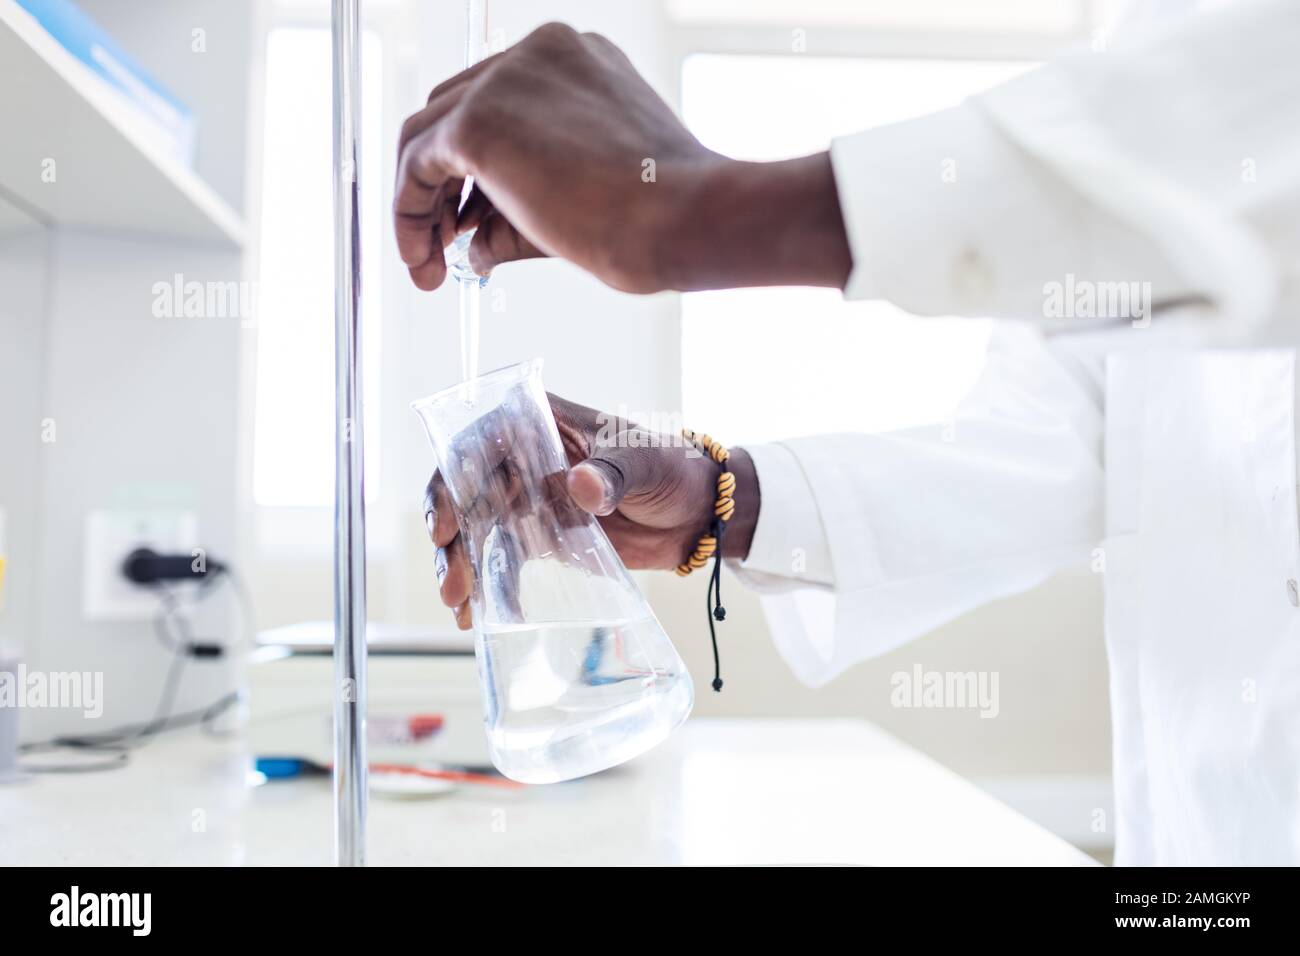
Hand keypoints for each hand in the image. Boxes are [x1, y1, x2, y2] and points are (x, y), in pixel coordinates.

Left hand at [395, 22, 850, 293]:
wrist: (683, 214)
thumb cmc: (663, 214)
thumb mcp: (587, 197)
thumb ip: (524, 211)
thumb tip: (475, 247)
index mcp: (573, 60)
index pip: (499, 104)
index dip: (477, 170)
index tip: (473, 222)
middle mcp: (536, 54)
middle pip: (455, 110)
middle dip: (444, 184)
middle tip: (446, 243)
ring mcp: (505, 80)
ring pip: (427, 134)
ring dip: (420, 203)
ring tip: (429, 263)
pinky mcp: (479, 121)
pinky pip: (415, 165)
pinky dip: (409, 213)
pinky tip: (423, 259)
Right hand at [423, 394, 757, 628]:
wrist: (698, 514)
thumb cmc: (674, 468)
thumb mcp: (646, 464)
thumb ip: (613, 473)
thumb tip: (581, 485)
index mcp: (542, 422)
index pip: (479, 440)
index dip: (452, 478)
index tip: (446, 521)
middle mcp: (524, 457)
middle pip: (465, 488)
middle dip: (450, 534)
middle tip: (451, 578)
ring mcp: (528, 498)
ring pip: (476, 526)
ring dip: (460, 564)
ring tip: (457, 603)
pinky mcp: (540, 536)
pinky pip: (503, 558)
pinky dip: (488, 584)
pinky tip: (477, 615)